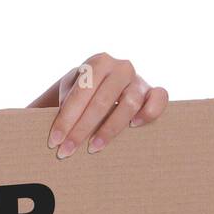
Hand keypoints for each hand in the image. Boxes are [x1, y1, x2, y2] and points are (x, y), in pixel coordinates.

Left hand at [45, 52, 167, 157]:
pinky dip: (148, 113)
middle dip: (81, 129)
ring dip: (109, 130)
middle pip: (101, 102)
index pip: (80, 93)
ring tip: (93, 147)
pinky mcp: (154, 91)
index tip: (54, 141)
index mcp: (98, 62)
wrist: (104, 84)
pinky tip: (133, 126)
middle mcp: (121, 67)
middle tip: (67, 150)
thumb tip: (58, 135)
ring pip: (128, 105)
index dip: (66, 119)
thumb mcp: (70, 90)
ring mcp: (139, 79)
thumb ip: (65, 105)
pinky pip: (159, 99)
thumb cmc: (84, 90)